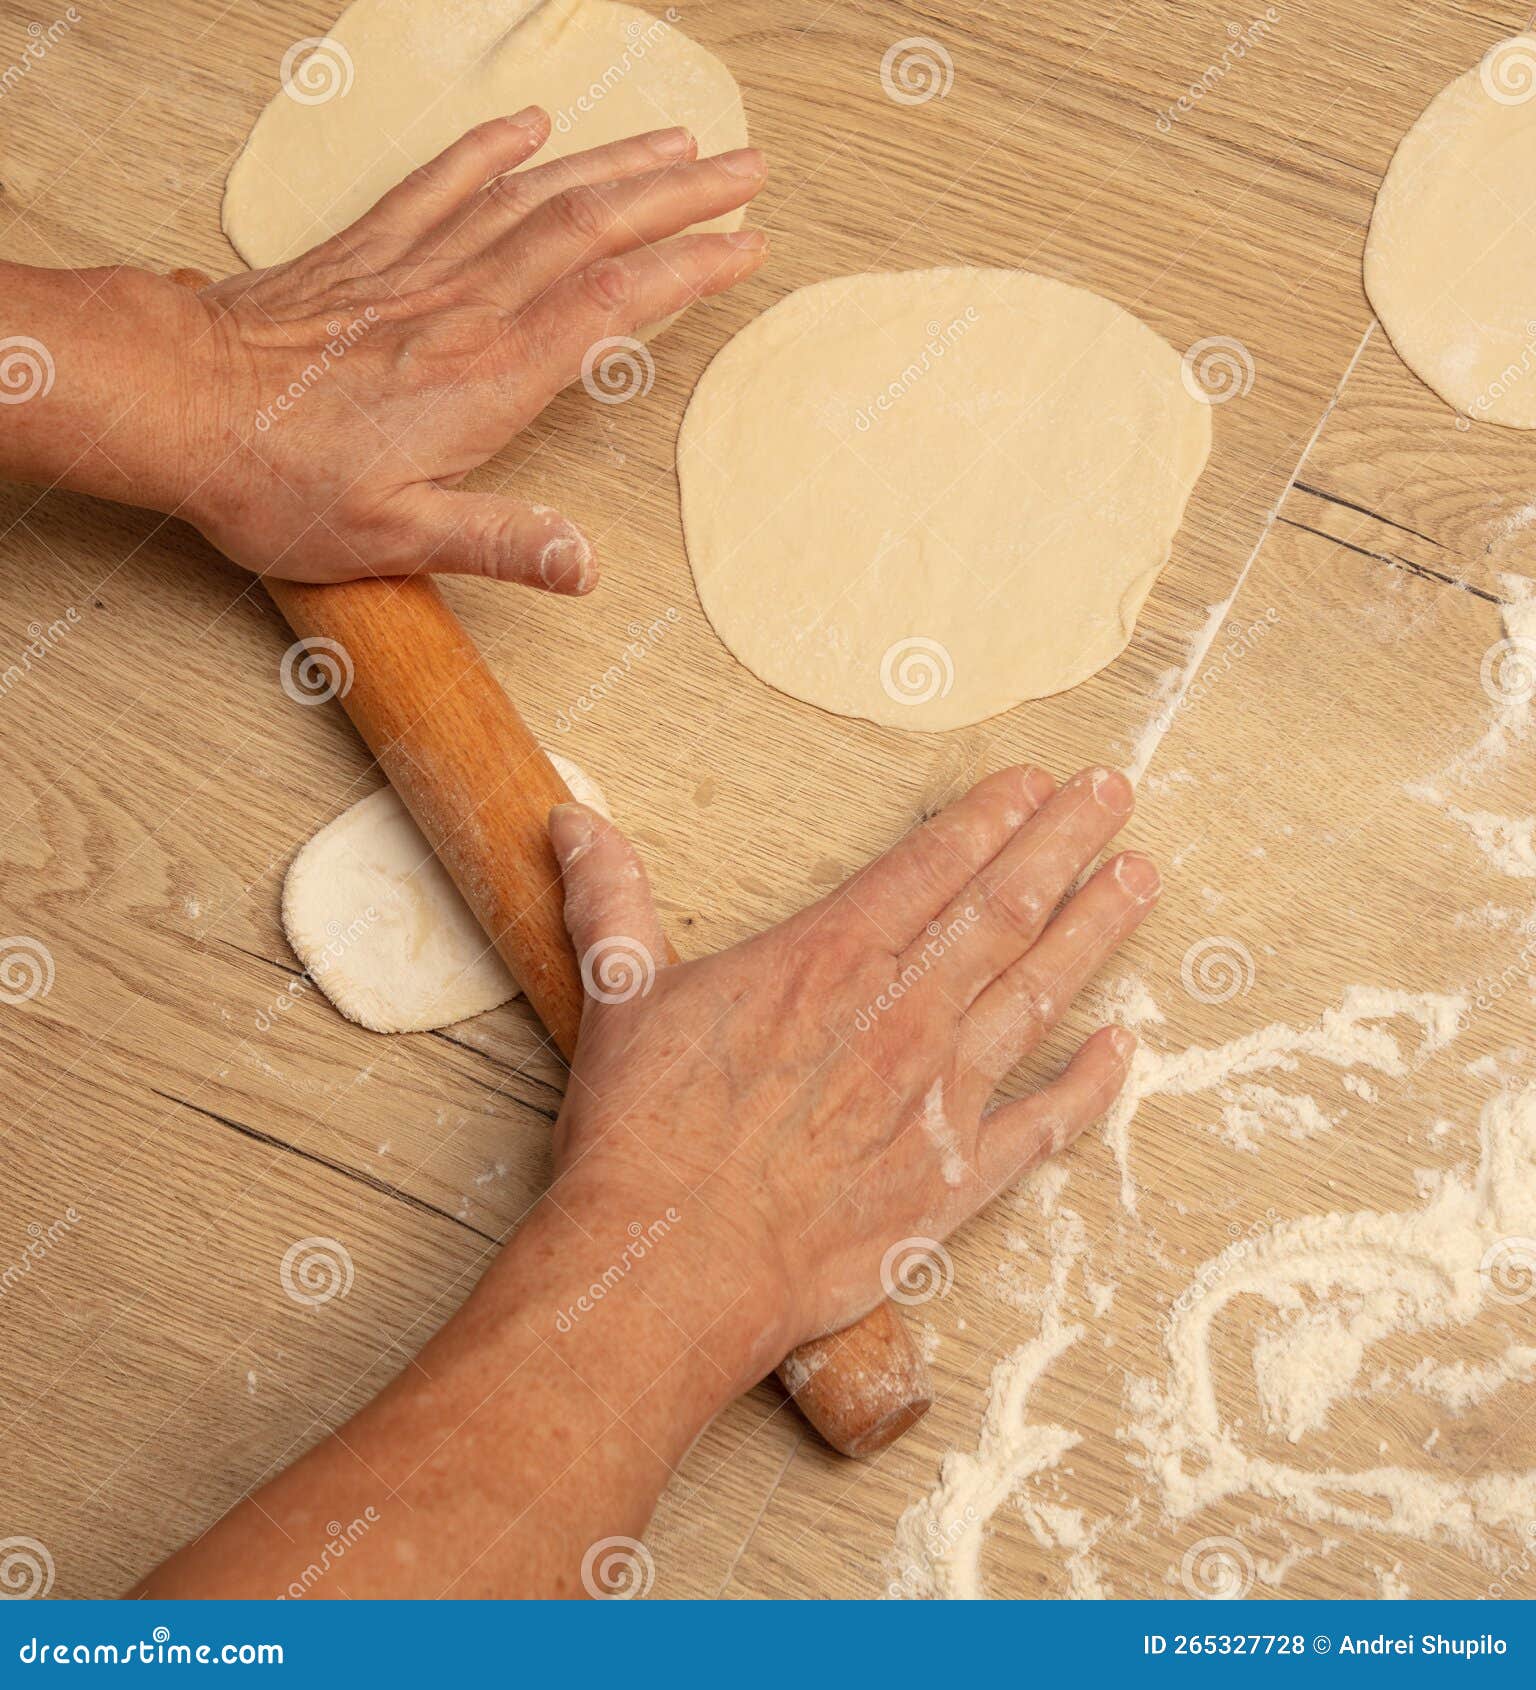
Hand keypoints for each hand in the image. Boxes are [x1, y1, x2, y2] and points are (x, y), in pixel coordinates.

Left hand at [168, 110, 765, 585]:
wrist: (174, 403)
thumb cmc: (278, 477)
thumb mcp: (395, 538)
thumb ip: (499, 543)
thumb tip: (587, 565)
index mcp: (486, 376)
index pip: (611, 301)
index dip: (686, 268)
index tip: (745, 244)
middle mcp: (464, 308)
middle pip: (589, 229)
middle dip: (676, 195)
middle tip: (743, 165)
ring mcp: (416, 270)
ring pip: (532, 196)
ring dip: (610, 165)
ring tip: (673, 143)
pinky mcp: (367, 254)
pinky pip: (440, 183)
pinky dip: (490, 150)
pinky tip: (530, 127)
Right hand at [545, 763, 1158, 1377]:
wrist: (672, 1264)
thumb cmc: (645, 1133)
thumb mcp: (619, 994)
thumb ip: (610, 898)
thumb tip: (570, 817)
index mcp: (828, 959)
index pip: (932, 865)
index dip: (990, 817)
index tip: (1038, 781)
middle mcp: (901, 1014)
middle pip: (1004, 909)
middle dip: (1065, 843)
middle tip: (1115, 793)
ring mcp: (939, 1097)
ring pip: (1039, 994)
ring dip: (1095, 931)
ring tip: (1141, 878)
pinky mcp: (953, 1180)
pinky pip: (1045, 1124)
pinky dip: (1092, 1086)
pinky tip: (1126, 1048)